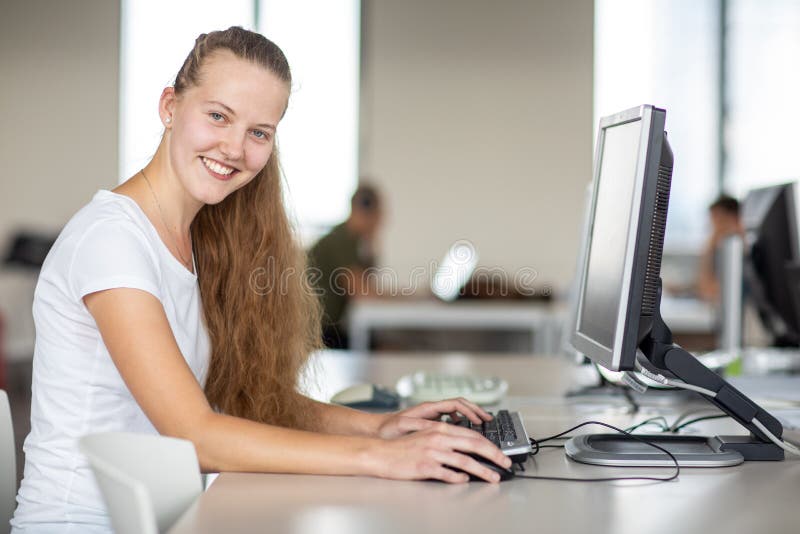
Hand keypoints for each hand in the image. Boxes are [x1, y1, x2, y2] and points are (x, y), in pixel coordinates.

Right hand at [366, 420, 512, 483]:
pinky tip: (465, 480)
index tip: (501, 453)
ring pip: (465, 461)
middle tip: (506, 464)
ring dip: (483, 470)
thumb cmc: (402, 447)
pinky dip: (459, 477)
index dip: (490, 444)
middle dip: (494, 455)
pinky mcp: (425, 467)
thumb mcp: (427, 436)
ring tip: (494, 477)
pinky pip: (447, 473)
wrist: (380, 453)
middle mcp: (439, 438)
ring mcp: (432, 453)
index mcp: (441, 429)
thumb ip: (447, 440)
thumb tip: (466, 449)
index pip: (472, 435)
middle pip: (474, 445)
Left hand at [376, 398, 492, 439]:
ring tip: (482, 424)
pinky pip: (450, 418)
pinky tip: (464, 431)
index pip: (456, 403)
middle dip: (476, 411)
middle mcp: (431, 409)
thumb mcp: (407, 426)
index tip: (480, 420)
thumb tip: (445, 424)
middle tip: (488, 420)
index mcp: (428, 408)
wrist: (375, 430)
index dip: (471, 410)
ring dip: (470, 416)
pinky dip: (461, 422)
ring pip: (456, 411)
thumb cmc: (387, 429)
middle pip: (460, 404)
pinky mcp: (429, 422)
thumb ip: (426, 424)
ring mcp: (431, 415)